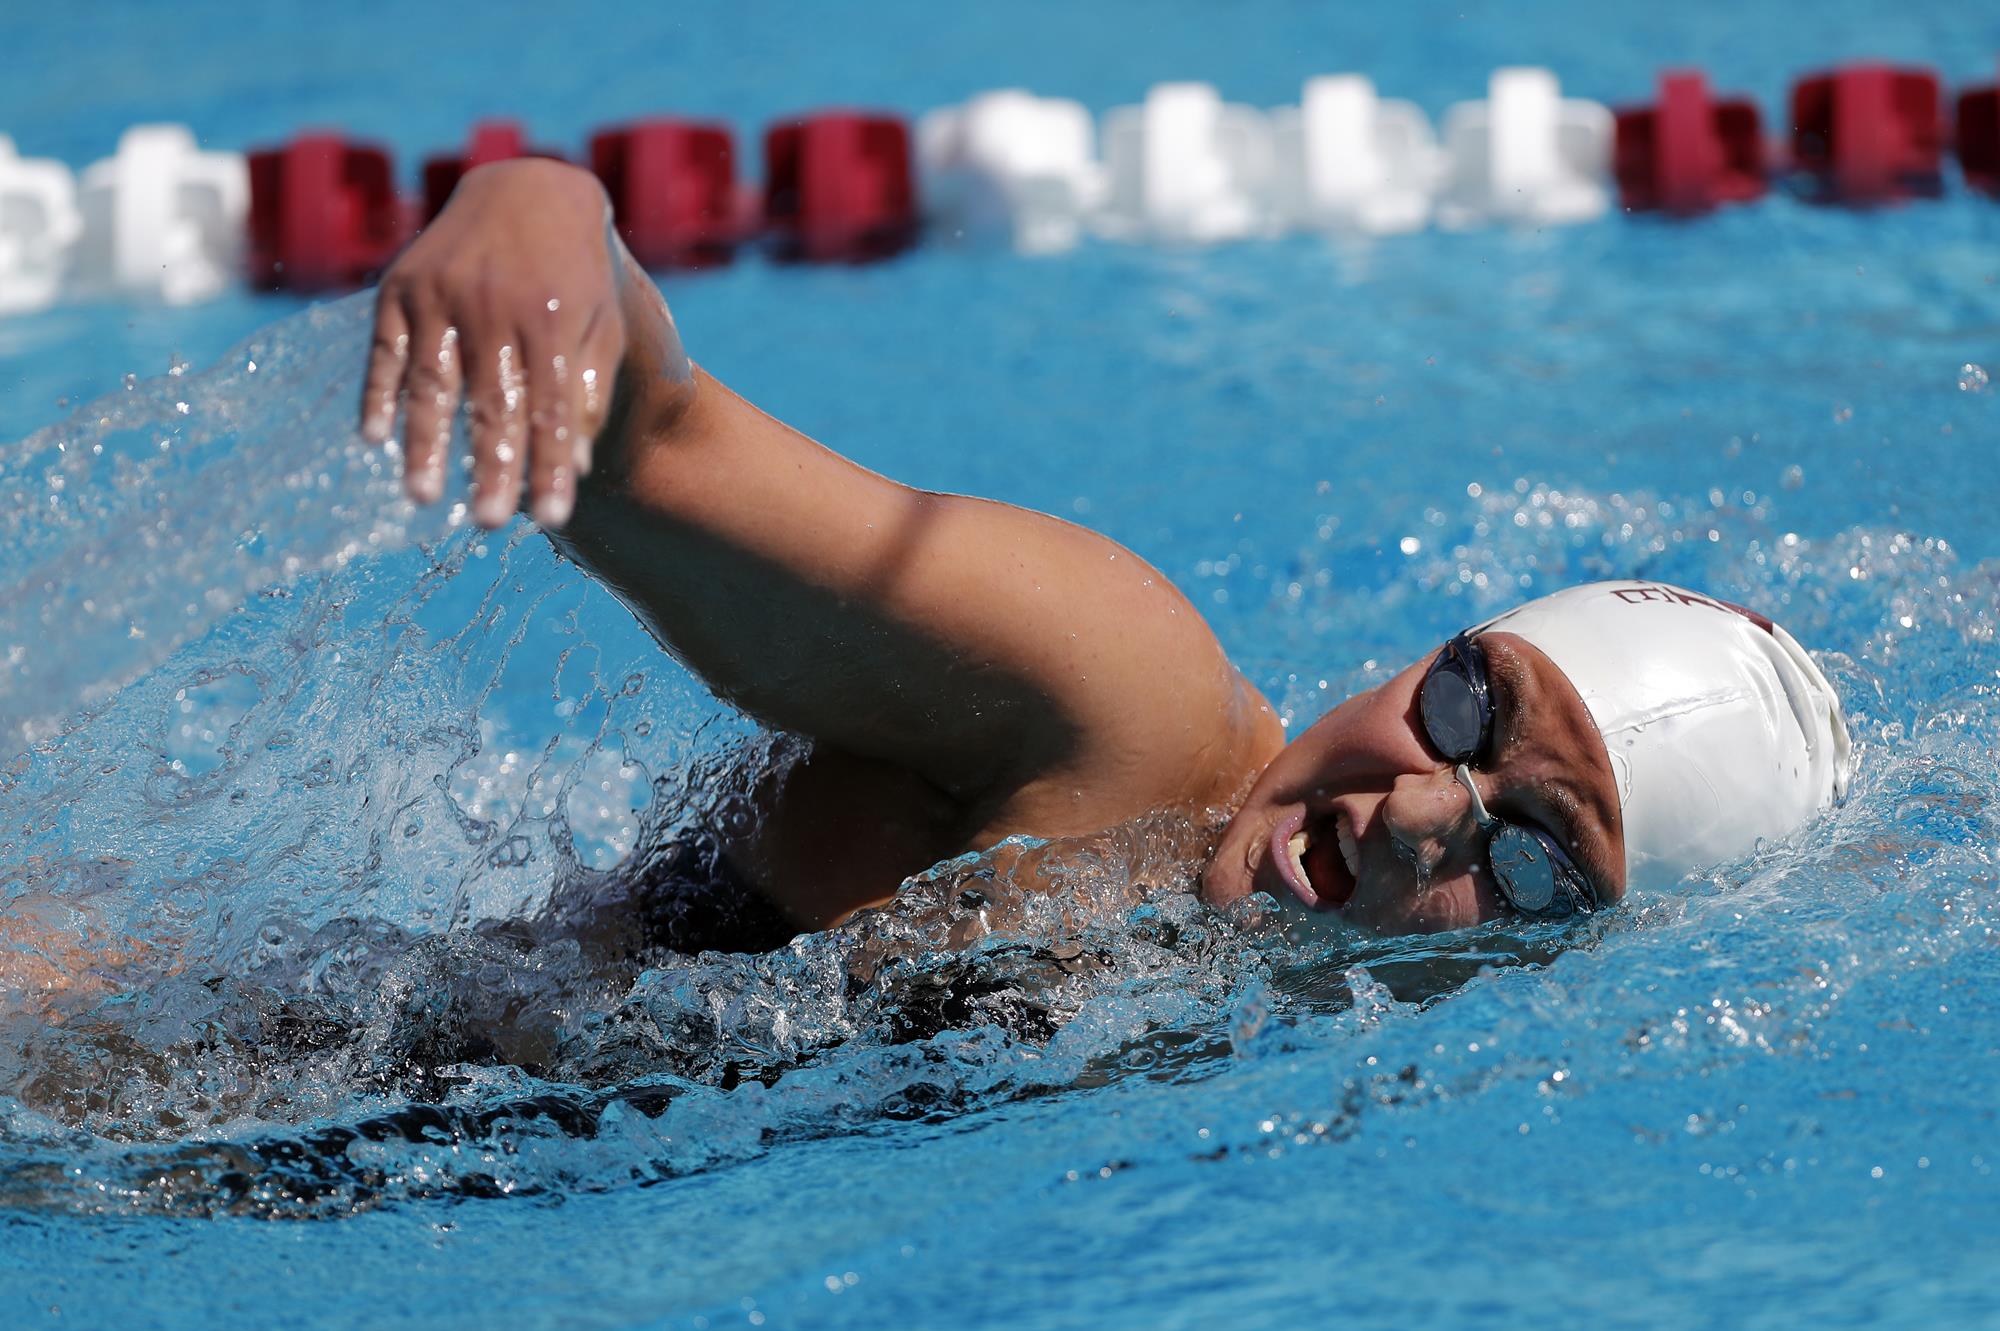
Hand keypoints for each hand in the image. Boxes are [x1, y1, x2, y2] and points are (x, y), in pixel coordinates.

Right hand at [360, 160, 628, 528]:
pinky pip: (385, 349)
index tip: (550, 518)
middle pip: (493, 403)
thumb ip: (589, 392)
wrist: (530, 190)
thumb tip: (574, 468)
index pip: (552, 410)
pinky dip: (378, 393)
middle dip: (492, 467)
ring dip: (426, 443)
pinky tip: (374, 439)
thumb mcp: (601, 325)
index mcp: (553, 322)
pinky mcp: (400, 285)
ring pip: (433, 382)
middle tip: (489, 525)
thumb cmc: (575, 277)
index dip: (549, 467)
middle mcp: (496, 307)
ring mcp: (443, 293)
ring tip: (423, 498)